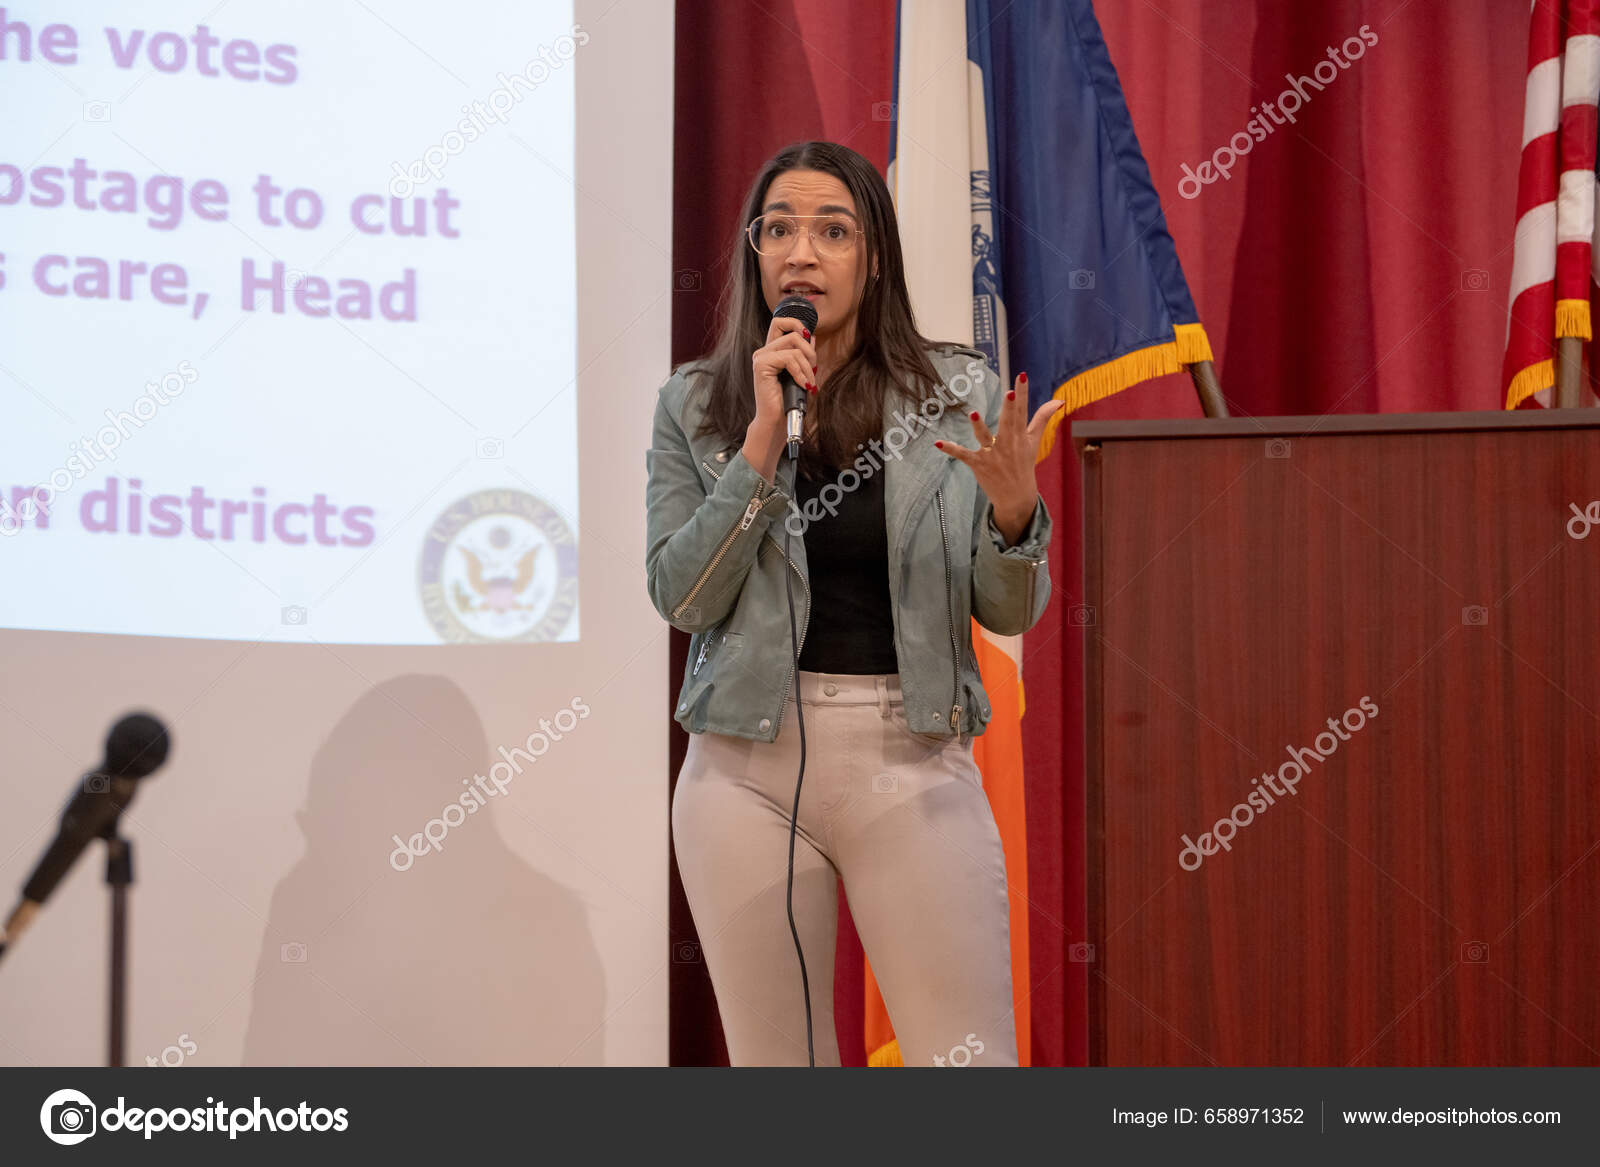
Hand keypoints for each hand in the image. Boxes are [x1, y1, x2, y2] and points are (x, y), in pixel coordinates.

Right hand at [750, 313, 817, 428]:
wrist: (777, 422)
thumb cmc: (789, 401)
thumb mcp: (801, 373)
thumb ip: (803, 354)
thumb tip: (811, 336)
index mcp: (771, 351)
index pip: (781, 322)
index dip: (797, 324)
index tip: (810, 340)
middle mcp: (764, 352)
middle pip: (792, 331)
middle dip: (810, 350)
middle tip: (813, 370)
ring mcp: (761, 357)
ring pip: (794, 345)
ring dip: (808, 365)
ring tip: (809, 383)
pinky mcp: (761, 365)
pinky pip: (789, 358)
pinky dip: (801, 372)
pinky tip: (803, 385)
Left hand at [935, 372, 1064, 544]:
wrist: (1017, 497)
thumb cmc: (1024, 464)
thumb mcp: (1034, 440)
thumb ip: (1043, 418)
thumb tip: (1059, 401)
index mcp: (1020, 435)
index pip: (1022, 411)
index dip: (1023, 393)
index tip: (1022, 376)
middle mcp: (1008, 443)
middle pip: (1008, 422)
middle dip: (1009, 408)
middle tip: (1009, 393)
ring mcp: (992, 454)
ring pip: (985, 438)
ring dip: (979, 427)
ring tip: (973, 414)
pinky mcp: (978, 464)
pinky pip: (963, 455)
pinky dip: (950, 449)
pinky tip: (937, 443)